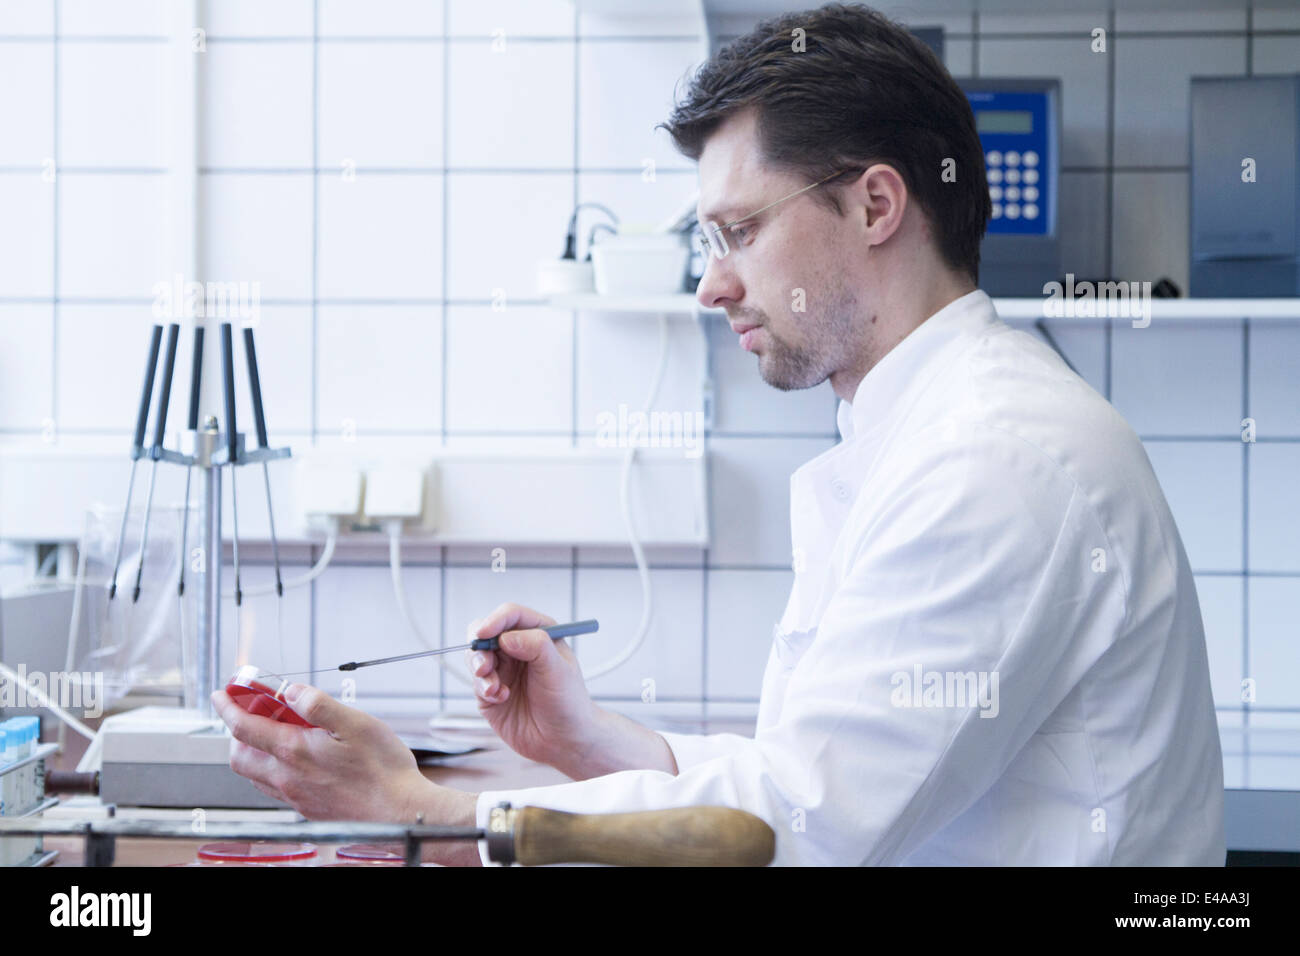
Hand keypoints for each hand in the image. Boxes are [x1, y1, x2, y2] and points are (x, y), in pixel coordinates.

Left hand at [213, 682, 438, 822]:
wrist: (399, 812)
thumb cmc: (384, 769)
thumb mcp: (356, 722)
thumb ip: (318, 704)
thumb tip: (290, 691)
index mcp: (295, 751)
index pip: (244, 727)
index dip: (227, 707)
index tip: (221, 695)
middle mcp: (287, 777)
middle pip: (239, 756)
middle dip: (236, 731)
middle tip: (250, 712)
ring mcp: (295, 795)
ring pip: (254, 774)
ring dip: (252, 751)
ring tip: (273, 732)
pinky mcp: (307, 808)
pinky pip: (273, 788)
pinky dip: (270, 768)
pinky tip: (295, 758)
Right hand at [465, 602, 601, 777]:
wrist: (564, 741)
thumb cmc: (568, 702)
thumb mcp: (558, 669)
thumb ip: (535, 646)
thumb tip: (505, 637)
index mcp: (538, 634)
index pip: (510, 615)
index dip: (494, 620)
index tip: (484, 633)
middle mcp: (518, 648)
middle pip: (485, 632)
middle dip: (479, 645)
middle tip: (484, 665)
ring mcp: (503, 669)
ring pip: (476, 656)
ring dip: (480, 669)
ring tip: (496, 687)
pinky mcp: (490, 692)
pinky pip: (476, 682)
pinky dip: (484, 688)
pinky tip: (502, 698)